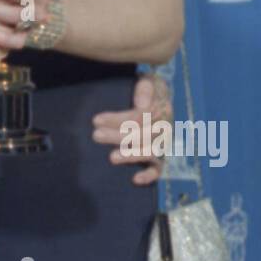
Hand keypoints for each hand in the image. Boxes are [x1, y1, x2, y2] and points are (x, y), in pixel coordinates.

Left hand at [91, 71, 172, 185]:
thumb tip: (142, 106)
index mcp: (162, 108)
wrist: (155, 95)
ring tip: (111, 157)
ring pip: (149, 152)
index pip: (140, 117)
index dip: (117, 119)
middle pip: (142, 134)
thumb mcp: (147, 80)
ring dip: (130, 155)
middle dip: (117, 136)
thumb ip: (144, 89)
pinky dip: (149, 175)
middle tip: (96, 136)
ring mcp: (163, 143)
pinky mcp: (160, 157)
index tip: (96, 120)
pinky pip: (158, 169)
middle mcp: (165, 127)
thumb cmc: (146, 88)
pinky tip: (135, 179)